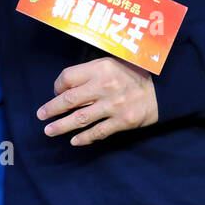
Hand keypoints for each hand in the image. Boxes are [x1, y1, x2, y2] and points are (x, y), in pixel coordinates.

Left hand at [37, 56, 158, 145]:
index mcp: (101, 68)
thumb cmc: (134, 75)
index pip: (68, 77)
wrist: (163, 90)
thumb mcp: (113, 63)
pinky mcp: (122, 121)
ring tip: (49, 131)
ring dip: (62, 126)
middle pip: (69, 100)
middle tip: (40, 115)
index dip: (57, 86)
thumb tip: (66, 86)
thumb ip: (92, 72)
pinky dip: (84, 138)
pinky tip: (74, 141)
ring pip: (80, 118)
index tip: (56, 92)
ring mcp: (113, 106)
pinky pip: (98, 132)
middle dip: (52, 109)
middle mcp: (104, 86)